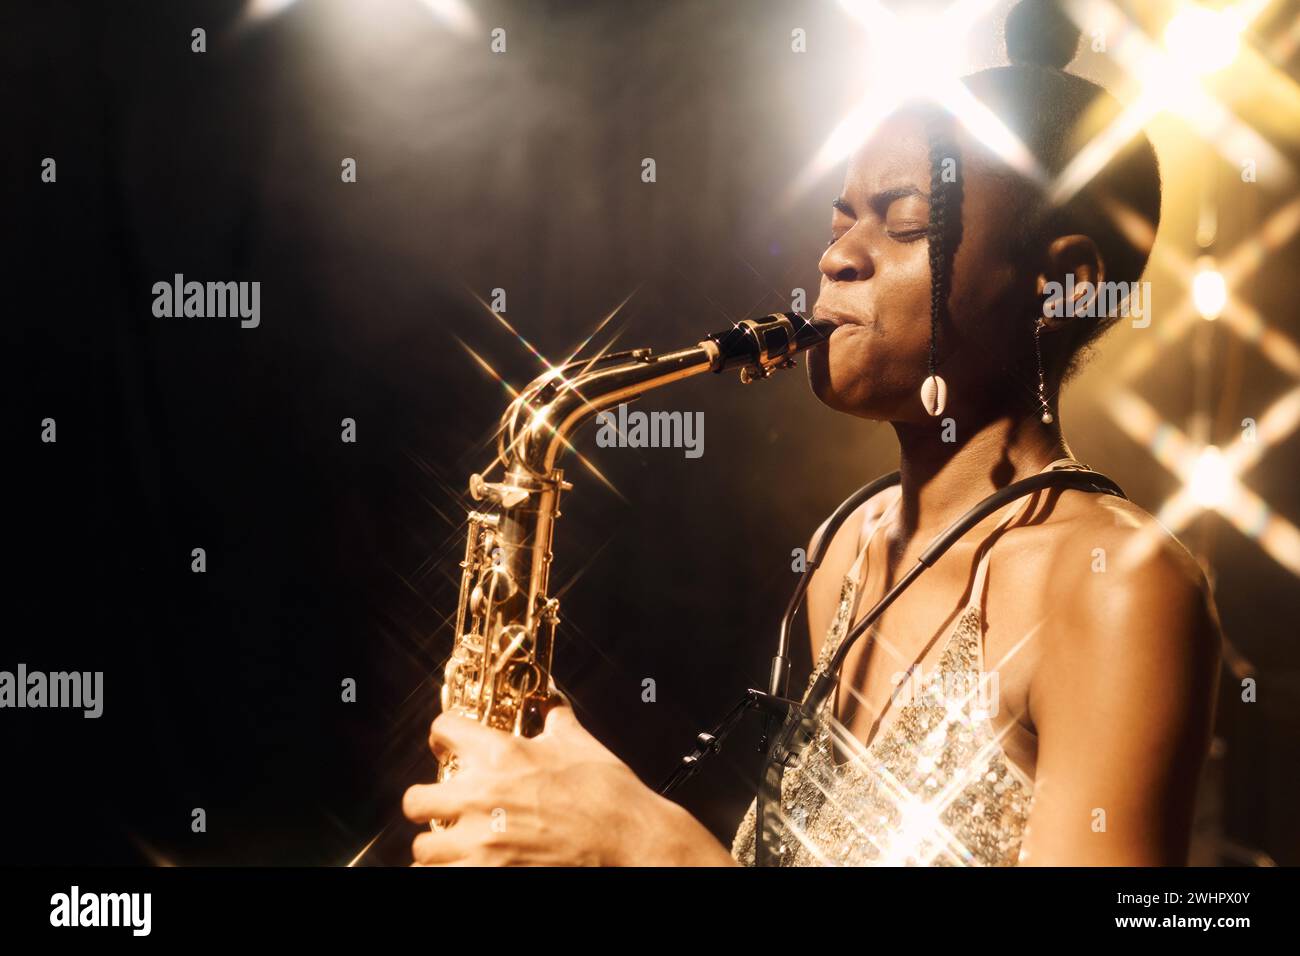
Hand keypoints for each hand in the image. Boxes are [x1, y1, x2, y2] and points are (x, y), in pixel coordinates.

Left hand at [403, 697, 674, 865]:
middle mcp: (481, 795)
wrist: (629, 839)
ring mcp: (482, 840)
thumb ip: (556, 721)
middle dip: (427, 802)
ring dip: (437, 845)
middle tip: (443, 807)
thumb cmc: (608, 793)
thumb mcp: (580, 743)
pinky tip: (461, 864)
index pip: (442, 729)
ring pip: (424, 846)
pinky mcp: (489, 873)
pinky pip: (438, 874)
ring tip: (453, 845)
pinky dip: (448, 869)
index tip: (447, 746)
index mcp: (501, 754)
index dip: (443, 736)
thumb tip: (552, 706)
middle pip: (415, 799)